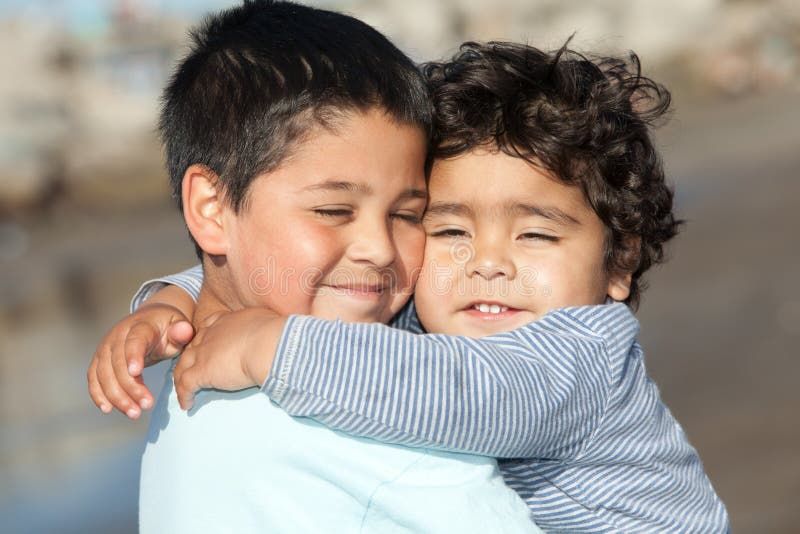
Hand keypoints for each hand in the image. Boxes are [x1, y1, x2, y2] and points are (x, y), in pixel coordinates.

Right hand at [87, 303, 194, 417]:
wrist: (151, 320)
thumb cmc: (168, 327)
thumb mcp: (179, 326)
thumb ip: (182, 331)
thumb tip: (184, 331)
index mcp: (140, 325)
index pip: (134, 340)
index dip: (133, 355)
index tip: (136, 373)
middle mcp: (117, 335)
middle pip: (118, 363)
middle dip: (130, 387)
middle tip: (146, 405)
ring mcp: (105, 347)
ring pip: (104, 374)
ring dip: (117, 396)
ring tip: (134, 413)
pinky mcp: (99, 360)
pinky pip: (94, 378)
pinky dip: (98, 394)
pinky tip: (108, 409)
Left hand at [173, 307, 286, 409]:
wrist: (268, 345)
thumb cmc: (275, 334)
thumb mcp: (266, 321)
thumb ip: (262, 327)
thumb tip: (272, 332)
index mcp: (227, 321)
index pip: (208, 327)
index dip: (204, 338)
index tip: (205, 346)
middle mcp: (211, 334)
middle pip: (192, 347)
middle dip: (190, 358)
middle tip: (191, 370)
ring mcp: (204, 353)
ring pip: (183, 365)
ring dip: (181, 378)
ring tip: (184, 389)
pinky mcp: (202, 372)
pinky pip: (185, 385)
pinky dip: (184, 395)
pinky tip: (187, 404)